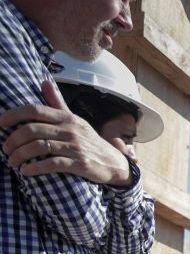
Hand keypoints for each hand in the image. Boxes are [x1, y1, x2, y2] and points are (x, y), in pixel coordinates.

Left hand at [0, 80, 131, 185]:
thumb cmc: (90, 142)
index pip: (35, 110)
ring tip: (12, 162)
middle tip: (5, 149)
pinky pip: (53, 164)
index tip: (0, 123)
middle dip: (13, 140)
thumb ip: (58, 104)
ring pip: (39, 147)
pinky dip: (35, 168)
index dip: (13, 115)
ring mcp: (76, 147)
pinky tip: (26, 172)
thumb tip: (44, 81)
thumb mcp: (75, 121)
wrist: (115, 164)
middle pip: (32, 130)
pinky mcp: (80, 164)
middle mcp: (71, 130)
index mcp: (67, 118)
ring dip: (20, 156)